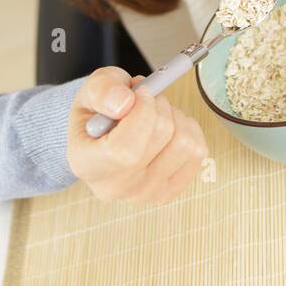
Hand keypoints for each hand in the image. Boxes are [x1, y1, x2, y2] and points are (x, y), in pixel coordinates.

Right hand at [67, 66, 208, 205]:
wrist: (102, 137)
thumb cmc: (97, 113)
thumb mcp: (90, 91)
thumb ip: (103, 91)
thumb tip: (125, 103)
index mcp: (88, 165)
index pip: (126, 149)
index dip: (143, 112)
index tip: (140, 93)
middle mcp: (115, 187)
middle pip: (161, 137)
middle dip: (159, 105)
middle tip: (145, 97)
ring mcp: (145, 194)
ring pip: (185, 144)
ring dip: (175, 116)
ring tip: (155, 113)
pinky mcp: (169, 191)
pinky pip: (198, 152)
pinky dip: (189, 129)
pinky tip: (169, 126)